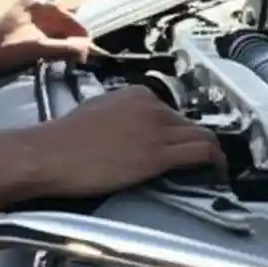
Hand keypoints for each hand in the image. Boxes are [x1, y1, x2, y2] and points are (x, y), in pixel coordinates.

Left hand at [0, 0, 93, 73]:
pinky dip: (58, 44)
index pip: (71, 18)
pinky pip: (51, 33)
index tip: (86, 54)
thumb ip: (64, 47)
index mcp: (38, 4)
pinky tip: (59, 56)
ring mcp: (31, 16)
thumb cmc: (1, 51)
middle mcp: (37, 5)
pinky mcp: (27, 28)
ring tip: (71, 59)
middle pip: (67, 21)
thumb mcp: (35, 49)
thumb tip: (89, 49)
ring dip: (67, 42)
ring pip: (60, 28)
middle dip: (76, 38)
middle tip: (80, 57)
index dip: (81, 36)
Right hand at [32, 86, 226, 195]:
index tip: (181, 144)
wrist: (49, 154)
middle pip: (190, 124)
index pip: (172, 112)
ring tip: (215, 168)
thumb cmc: (64, 139)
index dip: (180, 131)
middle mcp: (153, 107)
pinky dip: (216, 161)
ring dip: (213, 153)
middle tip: (202, 161)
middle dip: (198, 142)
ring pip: (202, 137)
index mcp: (138, 95)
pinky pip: (200, 153)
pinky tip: (218, 172)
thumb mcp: (99, 111)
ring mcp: (158, 129)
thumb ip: (123, 115)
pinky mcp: (158, 155)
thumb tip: (133, 130)